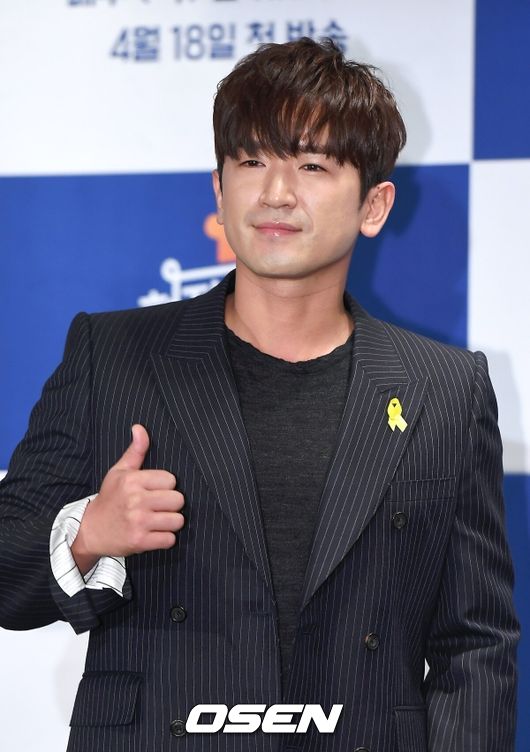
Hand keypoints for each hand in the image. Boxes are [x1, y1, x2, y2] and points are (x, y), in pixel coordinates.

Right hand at [71, 424, 184, 572]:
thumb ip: (136, 451)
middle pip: (178, 500)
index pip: (171, 480)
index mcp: (132, 481)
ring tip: (157, 520)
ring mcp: (138, 522)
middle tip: (158, 507)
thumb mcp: (119, 471)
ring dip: (170, 523)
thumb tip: (140, 427)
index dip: (166, 486)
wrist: (91, 530)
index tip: (155, 491)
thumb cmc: (110, 498)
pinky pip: (170, 539)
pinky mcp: (139, 542)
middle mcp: (136, 500)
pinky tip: (154, 534)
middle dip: (171, 505)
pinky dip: (165, 538)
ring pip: (177, 520)